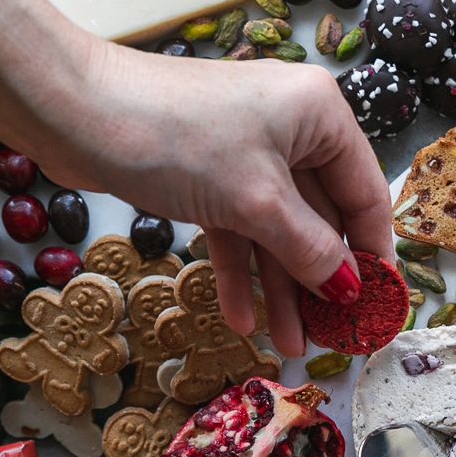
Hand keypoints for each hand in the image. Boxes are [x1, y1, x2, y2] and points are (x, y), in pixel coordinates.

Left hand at [0, 0, 394, 356]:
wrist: (76, 111)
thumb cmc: (179, 137)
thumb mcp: (257, 202)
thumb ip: (310, 250)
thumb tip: (350, 290)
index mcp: (321, 116)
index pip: (364, 194)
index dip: (374, 254)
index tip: (378, 306)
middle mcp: (291, 130)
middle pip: (321, 218)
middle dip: (320, 281)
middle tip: (332, 337)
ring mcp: (247, 152)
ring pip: (277, 231)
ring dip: (279, 288)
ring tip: (289, 345)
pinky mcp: (208, 174)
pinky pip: (237, 230)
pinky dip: (237, 271)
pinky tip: (241, 319)